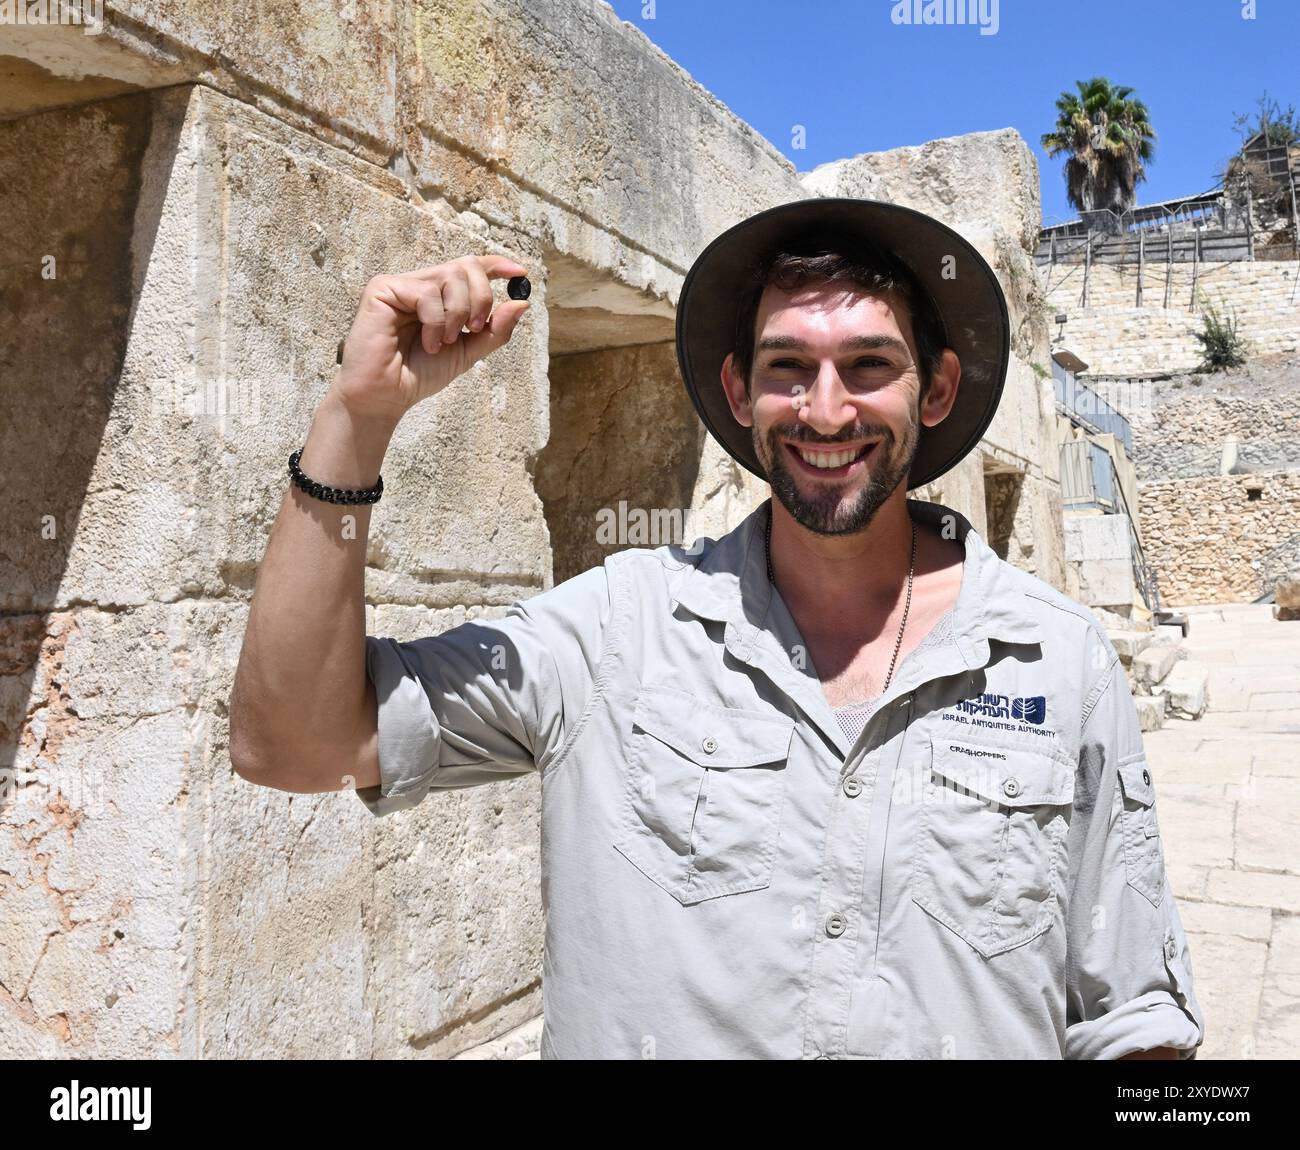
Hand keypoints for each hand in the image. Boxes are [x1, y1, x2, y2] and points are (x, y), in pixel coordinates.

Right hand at [329, 254, 530, 422]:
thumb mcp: (468, 352)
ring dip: (457, 315)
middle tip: (474, 329)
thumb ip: (495, 330)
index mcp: (439, 296)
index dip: (495, 265)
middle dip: (480, 298)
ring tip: (443, 342)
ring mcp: (401, 284)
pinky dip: (435, 322)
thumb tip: (522, 303)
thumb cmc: (420, 374)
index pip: (469, 268)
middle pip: (466, 266)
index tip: (520, 274)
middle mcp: (420, 284)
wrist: (387, 395)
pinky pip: (426, 293)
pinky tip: (427, 342)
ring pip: (450, 276)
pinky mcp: (383, 288)